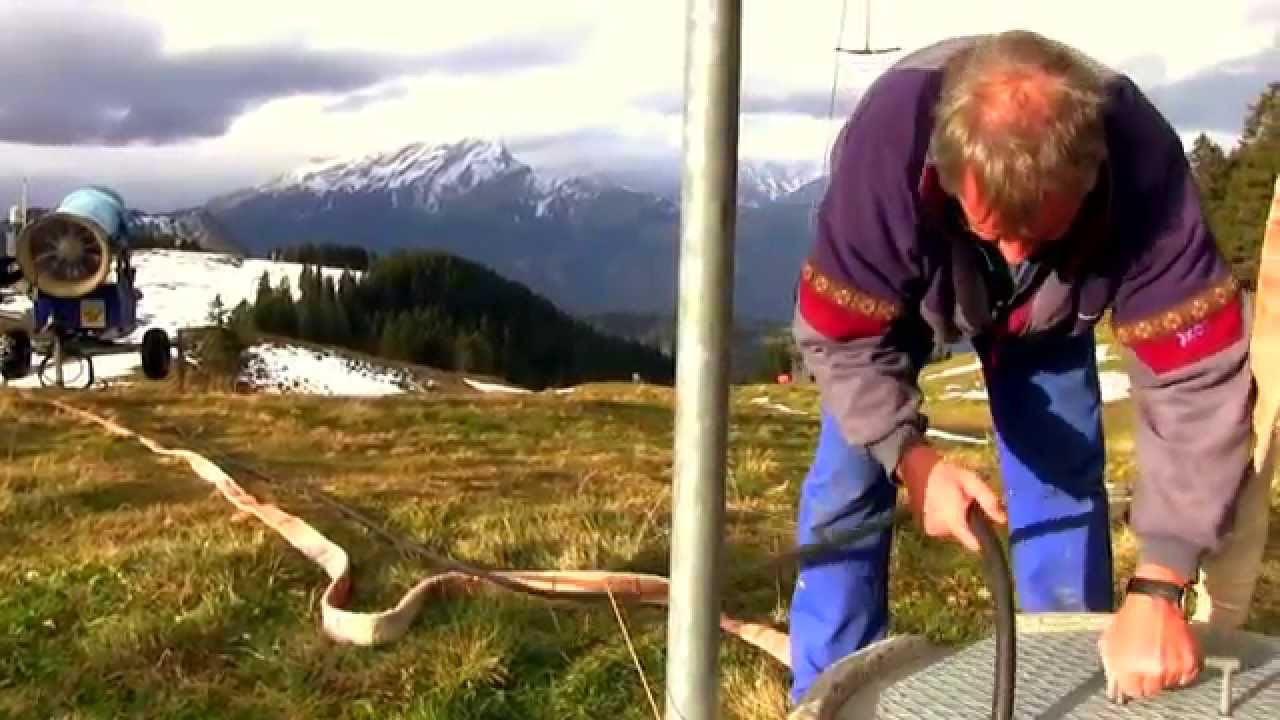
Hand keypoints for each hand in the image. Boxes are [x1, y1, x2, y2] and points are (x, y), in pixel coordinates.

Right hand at [896, 443, 1006, 551]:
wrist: (918, 469)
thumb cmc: (947, 474)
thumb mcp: (971, 481)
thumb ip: (988, 500)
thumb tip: (1003, 520)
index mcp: (953, 520)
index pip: (973, 544)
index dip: (984, 539)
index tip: (987, 527)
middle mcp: (941, 530)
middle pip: (965, 535)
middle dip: (969, 522)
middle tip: (967, 503)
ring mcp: (931, 530)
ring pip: (954, 532)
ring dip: (958, 521)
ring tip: (955, 502)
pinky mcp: (926, 528)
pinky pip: (944, 529)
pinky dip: (947, 520)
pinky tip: (945, 505)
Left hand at [1099, 567, 1201, 701]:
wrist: (1154, 600)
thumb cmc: (1130, 617)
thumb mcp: (1110, 641)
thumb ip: (1113, 664)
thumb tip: (1116, 682)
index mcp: (1130, 667)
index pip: (1133, 692)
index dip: (1132, 685)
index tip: (1133, 679)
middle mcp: (1152, 671)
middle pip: (1152, 690)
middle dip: (1148, 680)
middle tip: (1147, 665)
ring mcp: (1173, 668)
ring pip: (1169, 684)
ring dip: (1165, 674)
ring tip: (1160, 655)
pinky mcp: (1190, 662)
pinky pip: (1186, 676)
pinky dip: (1181, 669)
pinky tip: (1173, 655)